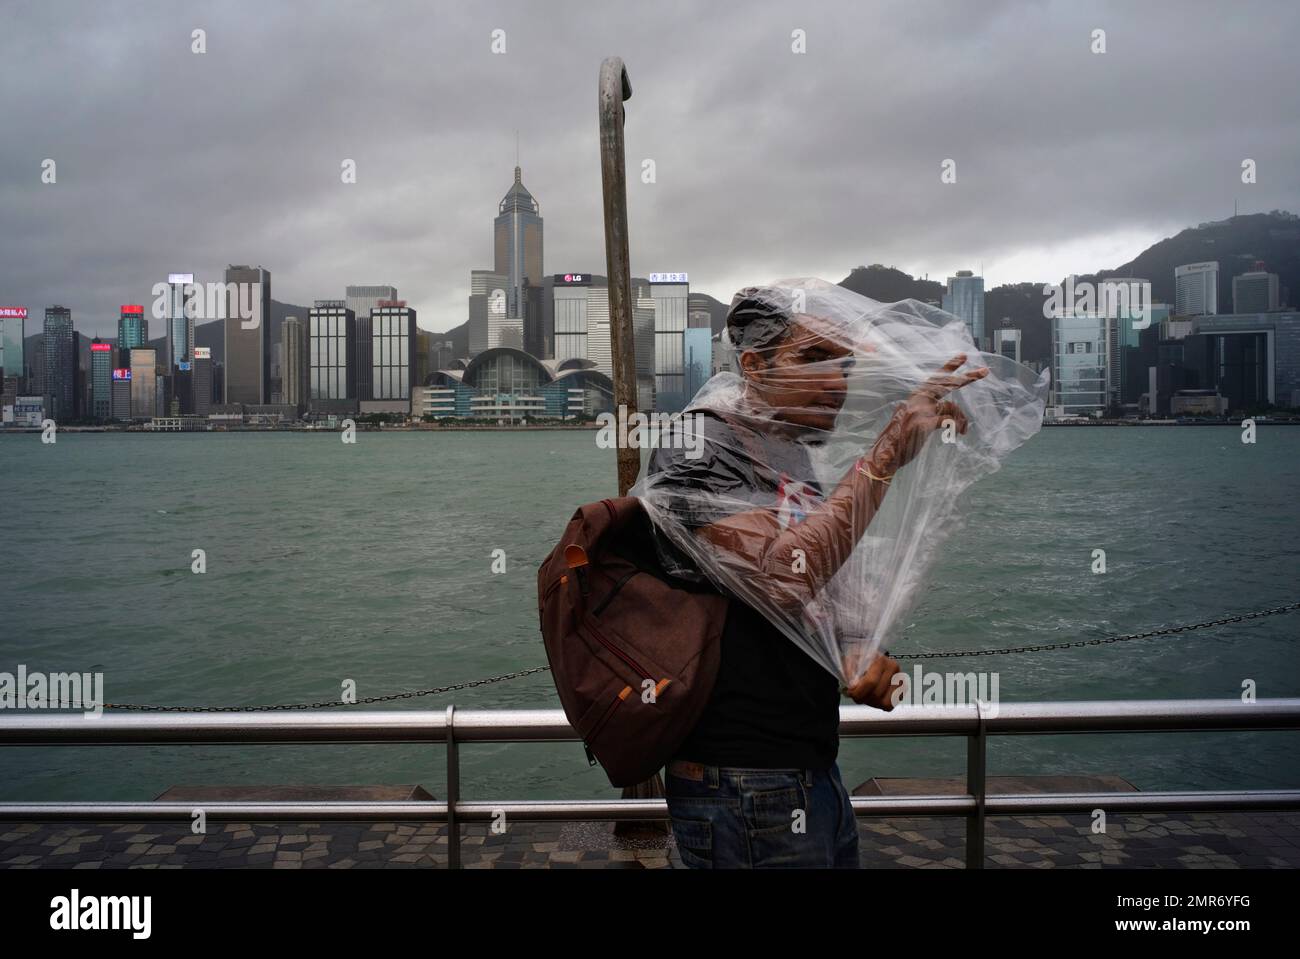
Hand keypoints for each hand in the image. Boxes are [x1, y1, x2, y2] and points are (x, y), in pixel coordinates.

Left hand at [843, 653, 903, 710]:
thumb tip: (853, 686)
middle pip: (876, 695)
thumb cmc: (860, 660)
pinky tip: (874, 697)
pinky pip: (890, 705)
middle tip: (856, 694)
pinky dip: (880, 704)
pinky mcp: (902, 690)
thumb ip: (850, 673)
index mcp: (881, 660)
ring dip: (872, 703)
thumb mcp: (850, 661)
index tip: (851, 692)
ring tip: (866, 696)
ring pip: (886, 703)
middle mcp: (893, 669)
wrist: (870, 660)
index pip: (870, 683)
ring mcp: (900, 679)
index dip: (858, 692)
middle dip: (863, 698)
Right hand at [872, 353, 987, 472]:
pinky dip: (956, 426)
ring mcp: (920, 411)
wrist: (886, 454)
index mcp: (915, 398)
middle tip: (985, 371)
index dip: (950, 367)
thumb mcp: (913, 420)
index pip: (935, 378)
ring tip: (964, 431)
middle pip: (946, 384)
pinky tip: (958, 433)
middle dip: (967, 377)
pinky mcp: (924, 424)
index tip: (963, 356)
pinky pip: (948, 420)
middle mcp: (917, 400)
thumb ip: (928, 412)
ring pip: (952, 407)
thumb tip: (950, 413)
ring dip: (962, 419)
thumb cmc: (900, 440)